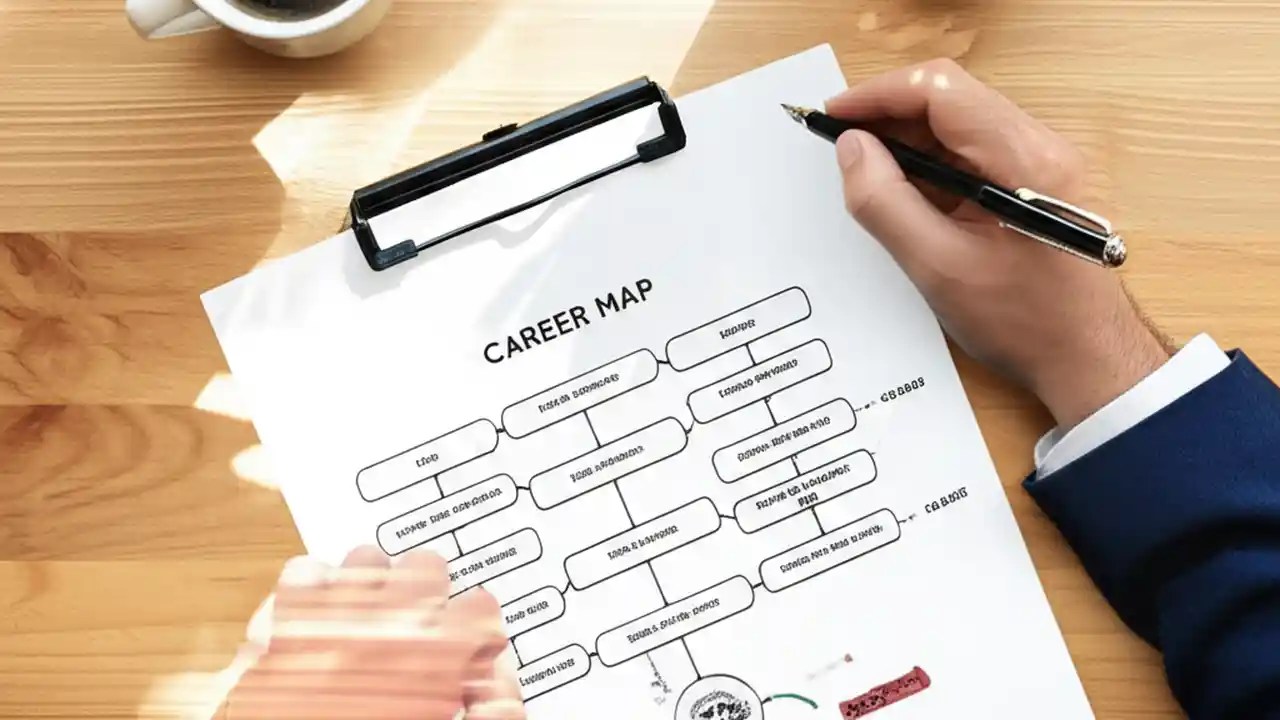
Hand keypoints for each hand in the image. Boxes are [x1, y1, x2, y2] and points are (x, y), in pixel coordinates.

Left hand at [218, 548, 523, 719]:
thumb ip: (494, 712)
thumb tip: (498, 689)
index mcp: (437, 660)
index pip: (480, 610)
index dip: (476, 627)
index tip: (465, 644)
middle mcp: (390, 626)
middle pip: (429, 568)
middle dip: (427, 592)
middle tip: (418, 626)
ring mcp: (333, 620)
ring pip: (368, 557)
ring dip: (372, 582)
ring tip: (367, 617)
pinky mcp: (283, 627)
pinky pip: (303, 574)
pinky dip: (312, 587)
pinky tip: (317, 615)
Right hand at [827, 59, 1170, 427]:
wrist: (1090, 360)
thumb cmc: (1026, 323)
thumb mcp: (939, 268)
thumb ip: (886, 204)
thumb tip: (852, 150)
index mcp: (1025, 159)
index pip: (942, 91)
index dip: (879, 94)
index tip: (834, 115)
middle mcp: (1041, 147)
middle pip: (951, 100)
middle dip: (889, 114)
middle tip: (840, 143)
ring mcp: (1042, 164)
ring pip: (960, 125)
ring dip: (908, 139)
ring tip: (864, 168)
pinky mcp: (1036, 184)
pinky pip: (974, 154)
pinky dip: (932, 163)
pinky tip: (902, 190)